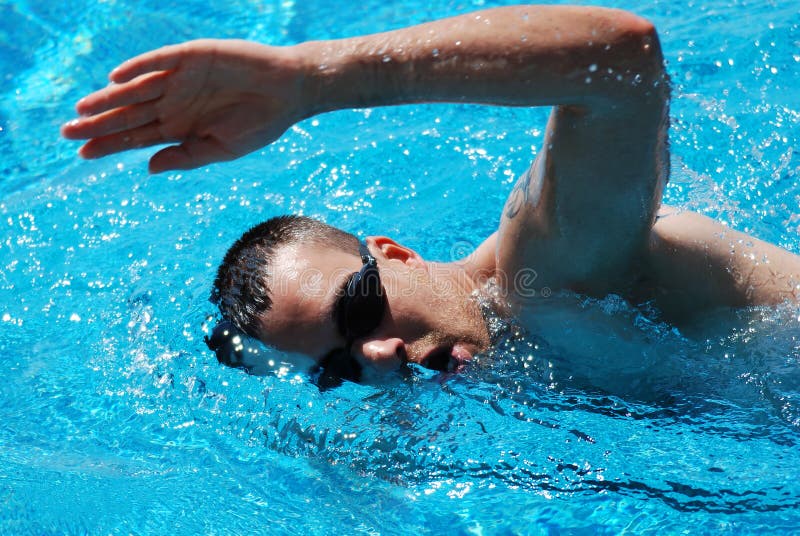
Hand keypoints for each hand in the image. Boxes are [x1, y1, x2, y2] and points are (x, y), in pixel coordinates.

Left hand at [61, 39, 308, 172]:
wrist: (289, 92)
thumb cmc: (260, 124)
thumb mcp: (222, 150)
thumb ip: (186, 157)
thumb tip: (147, 168)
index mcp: (180, 127)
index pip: (136, 137)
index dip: (110, 145)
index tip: (83, 155)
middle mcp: (174, 102)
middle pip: (129, 114)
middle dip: (99, 124)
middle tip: (67, 133)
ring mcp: (181, 79)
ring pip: (136, 89)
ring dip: (110, 98)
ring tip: (82, 110)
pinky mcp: (192, 57)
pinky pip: (159, 62)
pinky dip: (139, 68)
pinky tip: (117, 79)